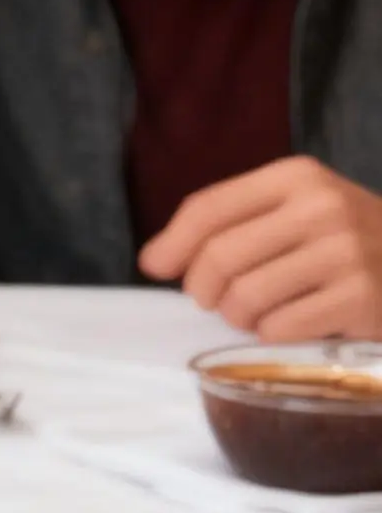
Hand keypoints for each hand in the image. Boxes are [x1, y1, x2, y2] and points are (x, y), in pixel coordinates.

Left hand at [139, 158, 381, 340]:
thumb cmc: (337, 244)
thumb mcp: (288, 214)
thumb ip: (221, 226)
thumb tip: (151, 260)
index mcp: (297, 177)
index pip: (207, 209)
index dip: (172, 246)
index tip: (159, 269)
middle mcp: (323, 206)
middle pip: (218, 258)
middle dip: (205, 291)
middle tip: (221, 300)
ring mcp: (346, 251)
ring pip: (244, 299)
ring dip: (239, 318)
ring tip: (261, 312)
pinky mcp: (360, 297)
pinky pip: (277, 329)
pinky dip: (273, 336)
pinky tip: (295, 324)